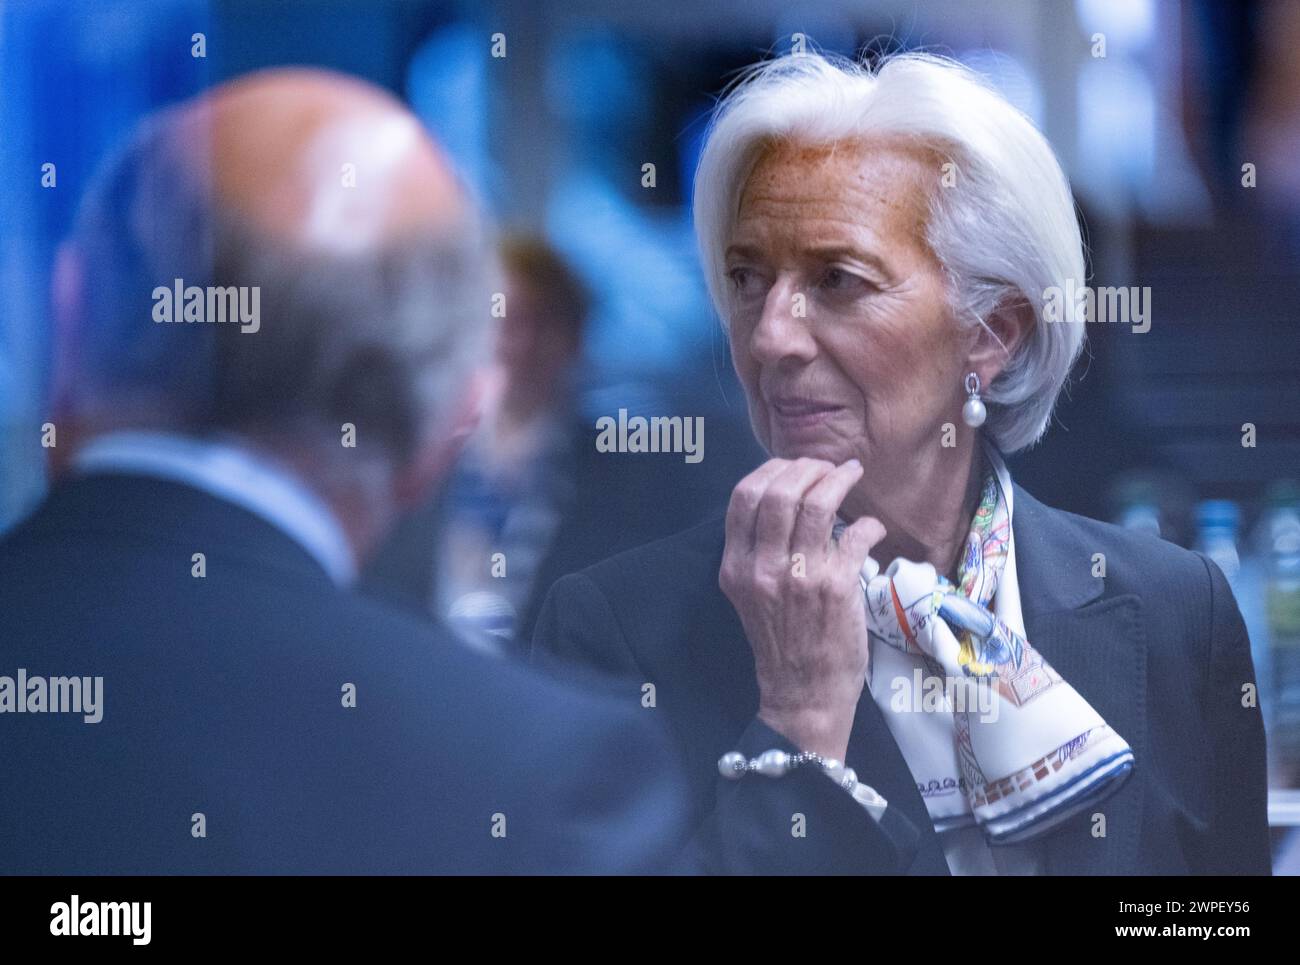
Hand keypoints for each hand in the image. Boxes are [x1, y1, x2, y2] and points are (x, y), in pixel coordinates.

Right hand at [719, 458, 885, 760]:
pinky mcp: (836, 588)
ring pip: (816, 504)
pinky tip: (872, 527)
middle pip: (779, 491)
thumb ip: (759, 551)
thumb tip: (791, 498)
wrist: (802, 694)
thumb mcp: (751, 595)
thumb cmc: (781, 642)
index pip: (744, 497)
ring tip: (851, 474)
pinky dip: (869, 523)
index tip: (795, 468)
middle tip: (828, 468)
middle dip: (808, 468)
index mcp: (735, 567)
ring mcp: (800, 577)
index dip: (772, 470)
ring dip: (838, 480)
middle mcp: (762, 568)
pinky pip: (855, 534)